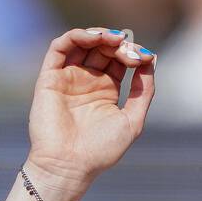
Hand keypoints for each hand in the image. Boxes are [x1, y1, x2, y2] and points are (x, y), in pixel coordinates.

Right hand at [26, 27, 155, 196]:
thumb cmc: (101, 150)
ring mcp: (68, 78)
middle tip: (129, 51)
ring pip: (82, 43)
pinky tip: (94, 38)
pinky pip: (60, 47)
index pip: (119, 59)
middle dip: (119, 44)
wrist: (69, 166)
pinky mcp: (50, 78)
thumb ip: (143, 91)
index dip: (133, 53)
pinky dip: (76, 36)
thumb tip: (151, 60)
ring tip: (114, 40)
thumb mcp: (133, 120)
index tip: (145, 58)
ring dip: (99, 34)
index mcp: (105, 90)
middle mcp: (86, 81)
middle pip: (103, 48)